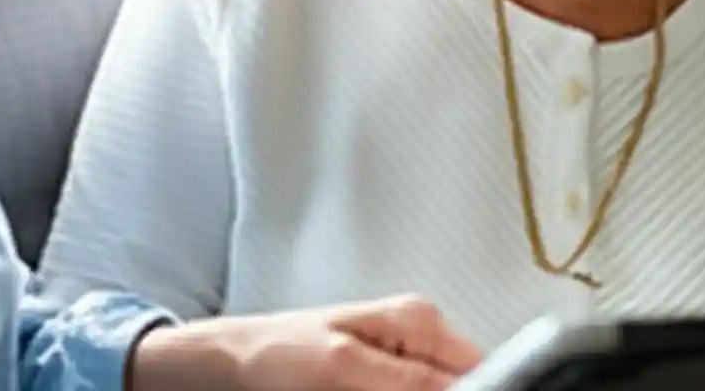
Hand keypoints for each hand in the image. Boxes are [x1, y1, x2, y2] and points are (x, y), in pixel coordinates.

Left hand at [130, 295, 482, 390]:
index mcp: (418, 321)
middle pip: (453, 387)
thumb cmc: (273, 352)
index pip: (476, 370)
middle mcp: (416, 340)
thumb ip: (408, 381)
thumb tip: (457, 390)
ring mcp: (399, 364)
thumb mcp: (343, 368)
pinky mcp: (380, 382)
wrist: (228, 365)